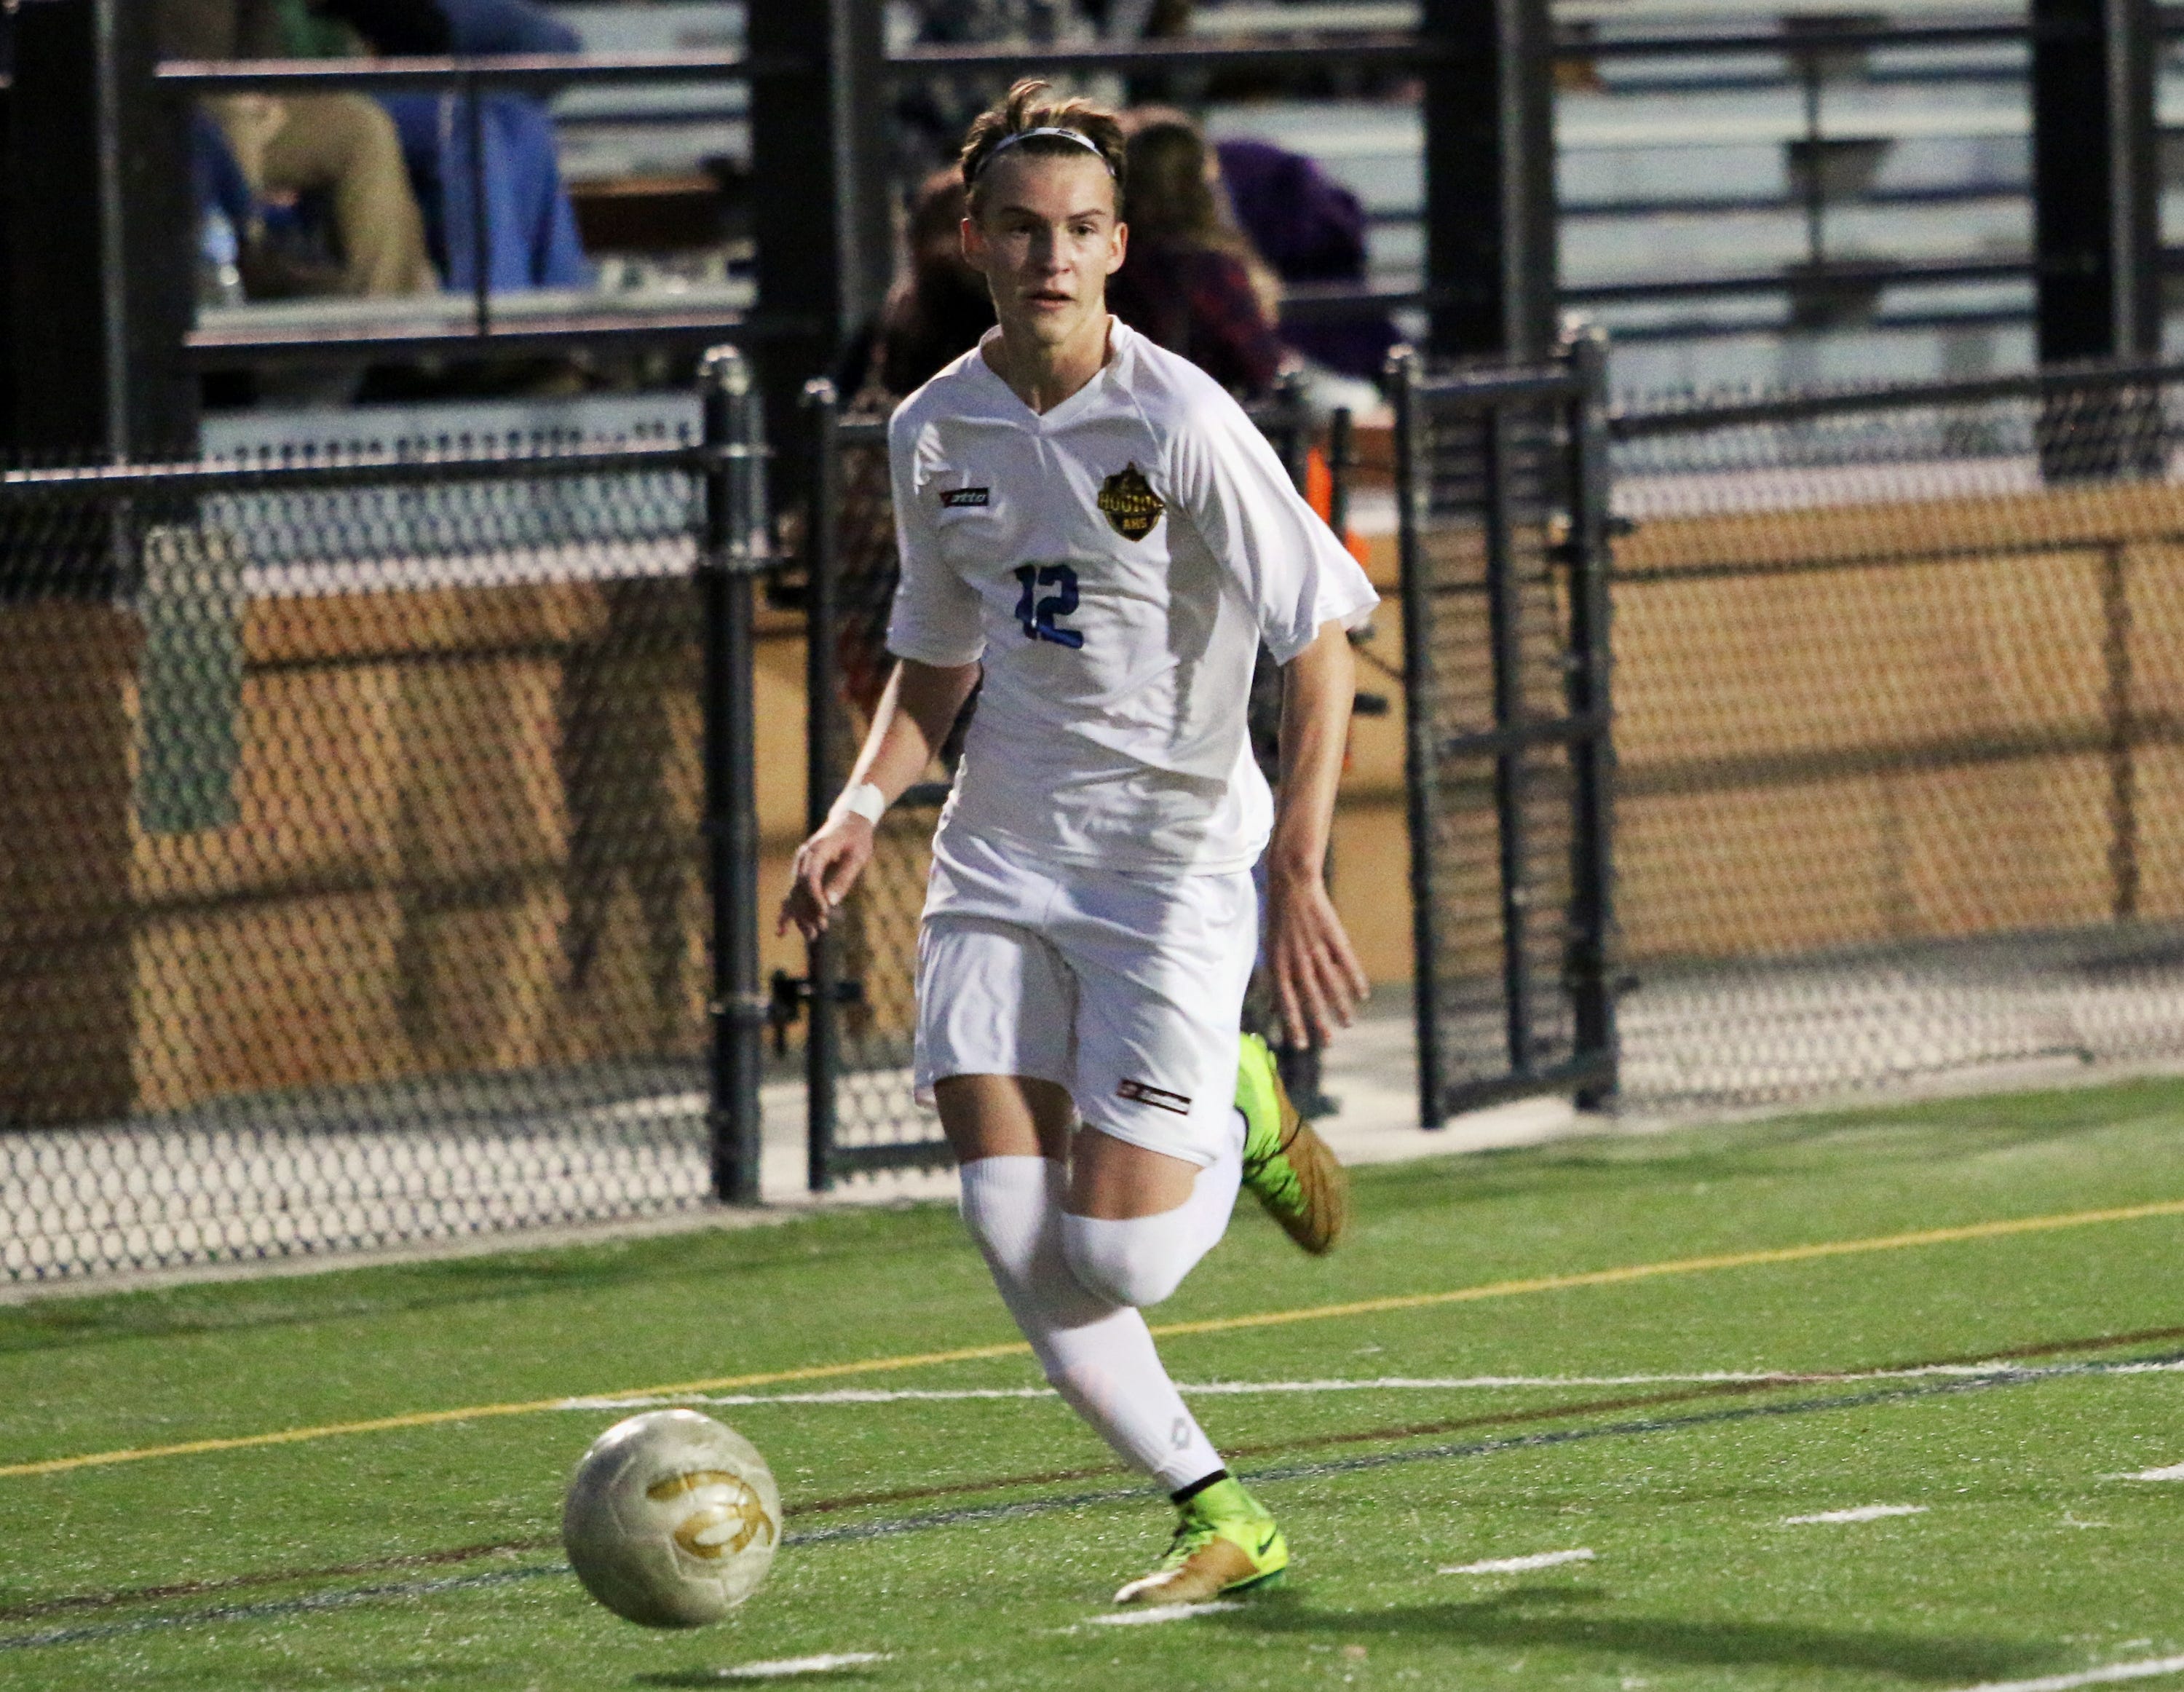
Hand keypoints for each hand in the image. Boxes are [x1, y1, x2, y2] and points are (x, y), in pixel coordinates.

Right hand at [777, 815, 875, 940]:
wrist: (849, 821)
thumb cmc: (856, 838)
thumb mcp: (857, 856)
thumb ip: (844, 878)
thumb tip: (830, 903)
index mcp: (816, 850)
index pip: (810, 878)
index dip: (815, 898)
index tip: (825, 914)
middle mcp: (803, 858)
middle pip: (799, 889)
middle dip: (808, 912)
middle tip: (818, 932)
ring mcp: (801, 866)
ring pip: (795, 895)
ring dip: (801, 916)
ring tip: (810, 937)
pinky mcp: (803, 873)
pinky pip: (796, 894)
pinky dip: (793, 910)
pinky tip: (783, 930)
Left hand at [1264, 859, 1370, 1047]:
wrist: (1291, 883)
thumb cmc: (1279, 921)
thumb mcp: (1271, 951)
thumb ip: (1275, 981)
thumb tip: (1272, 1008)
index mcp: (1278, 962)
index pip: (1285, 1000)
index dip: (1292, 1023)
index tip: (1300, 1045)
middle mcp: (1296, 957)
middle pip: (1309, 996)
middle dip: (1318, 1022)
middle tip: (1327, 1043)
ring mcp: (1315, 946)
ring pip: (1330, 982)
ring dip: (1339, 1006)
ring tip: (1348, 1024)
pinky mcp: (1333, 934)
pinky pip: (1346, 961)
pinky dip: (1355, 978)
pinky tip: (1362, 995)